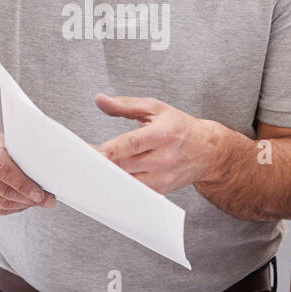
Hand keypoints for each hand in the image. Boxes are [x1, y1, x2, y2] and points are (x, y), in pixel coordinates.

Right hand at [0, 131, 55, 215]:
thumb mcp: (8, 143)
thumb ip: (23, 157)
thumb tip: (47, 176)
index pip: (5, 171)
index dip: (24, 185)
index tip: (40, 194)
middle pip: (4, 190)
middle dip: (28, 198)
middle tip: (46, 200)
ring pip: (1, 203)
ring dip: (22, 205)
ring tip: (36, 201)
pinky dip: (12, 209)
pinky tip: (22, 204)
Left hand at [95, 94, 214, 193]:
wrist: (208, 151)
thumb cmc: (180, 127)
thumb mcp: (156, 109)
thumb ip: (125, 105)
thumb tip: (100, 100)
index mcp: (162, 134)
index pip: (132, 144)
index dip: (110, 149)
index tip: (92, 151)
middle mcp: (164, 158)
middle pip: (125, 165)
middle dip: (102, 163)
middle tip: (82, 159)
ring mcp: (163, 177)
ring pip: (128, 182)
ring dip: (109, 176)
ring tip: (93, 168)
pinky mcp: (161, 190)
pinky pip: (135, 191)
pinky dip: (121, 185)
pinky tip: (110, 178)